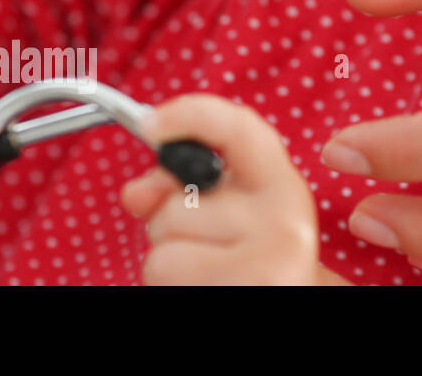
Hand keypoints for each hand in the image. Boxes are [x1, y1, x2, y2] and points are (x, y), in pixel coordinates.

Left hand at [121, 94, 338, 284]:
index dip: (189, 114)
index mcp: (283, 188)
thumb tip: (136, 193)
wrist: (285, 307)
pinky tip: (203, 285)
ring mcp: (268, 259)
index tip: (151, 124)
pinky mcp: (246, 286)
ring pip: (163, 242)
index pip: (239, 128)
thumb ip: (179, 187)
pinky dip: (167, 282)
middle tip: (207, 247)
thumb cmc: (250, 263)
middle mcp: (284, 220)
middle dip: (170, 224)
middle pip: (177, 201)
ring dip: (169, 259)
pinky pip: (162, 270)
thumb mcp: (228, 215)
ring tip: (208, 271)